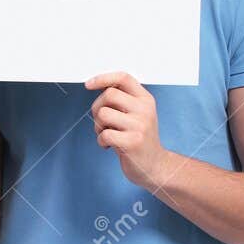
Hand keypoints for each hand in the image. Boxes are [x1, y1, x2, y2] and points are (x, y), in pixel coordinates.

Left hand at [85, 72, 168, 187]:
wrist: (154, 165)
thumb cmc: (139, 139)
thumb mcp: (137, 114)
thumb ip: (122, 100)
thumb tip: (99, 85)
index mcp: (145, 99)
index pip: (123, 77)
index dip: (103, 78)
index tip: (88, 84)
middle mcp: (145, 109)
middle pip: (109, 94)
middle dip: (97, 108)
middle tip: (101, 122)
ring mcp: (140, 125)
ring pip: (103, 114)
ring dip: (98, 126)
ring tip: (107, 134)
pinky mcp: (132, 142)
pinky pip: (104, 134)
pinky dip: (101, 141)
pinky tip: (109, 146)